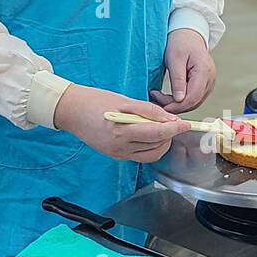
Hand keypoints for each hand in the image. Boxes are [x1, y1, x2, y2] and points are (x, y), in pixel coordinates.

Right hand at [53, 85, 188, 161]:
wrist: (71, 111)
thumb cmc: (94, 100)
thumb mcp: (124, 100)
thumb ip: (149, 111)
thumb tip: (169, 119)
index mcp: (121, 131)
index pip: (157, 133)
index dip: (174, 129)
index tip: (186, 124)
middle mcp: (120, 147)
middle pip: (156, 146)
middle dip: (169, 136)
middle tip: (172, 123)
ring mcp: (117, 153)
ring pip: (151, 154)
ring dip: (161, 142)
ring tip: (160, 127)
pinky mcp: (115, 155)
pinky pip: (140, 155)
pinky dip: (150, 146)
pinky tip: (148, 135)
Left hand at [150, 28, 215, 112]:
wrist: (188, 35)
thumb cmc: (180, 43)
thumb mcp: (175, 59)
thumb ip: (178, 80)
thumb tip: (179, 100)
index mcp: (204, 72)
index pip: (192, 98)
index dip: (177, 105)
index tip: (160, 104)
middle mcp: (210, 79)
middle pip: (194, 102)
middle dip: (175, 105)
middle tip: (156, 98)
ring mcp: (209, 83)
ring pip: (194, 102)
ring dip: (177, 103)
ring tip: (160, 96)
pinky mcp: (204, 84)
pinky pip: (193, 97)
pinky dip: (181, 99)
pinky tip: (169, 95)